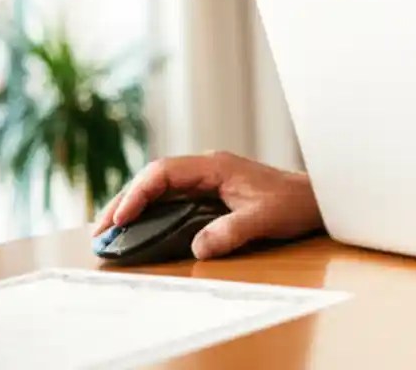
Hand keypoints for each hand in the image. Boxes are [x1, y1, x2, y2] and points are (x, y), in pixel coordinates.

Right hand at [92, 151, 323, 259]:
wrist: (315, 200)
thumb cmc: (293, 203)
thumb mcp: (263, 219)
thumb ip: (231, 232)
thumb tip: (198, 248)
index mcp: (215, 166)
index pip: (164, 173)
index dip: (138, 194)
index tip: (120, 219)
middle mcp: (206, 168)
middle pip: (154, 178)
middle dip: (125, 202)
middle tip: (101, 231)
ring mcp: (207, 180)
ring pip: (159, 188)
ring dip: (134, 207)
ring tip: (109, 232)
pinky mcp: (210, 193)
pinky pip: (171, 198)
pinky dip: (150, 211)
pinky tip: (138, 228)